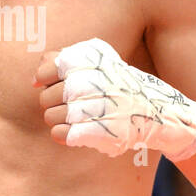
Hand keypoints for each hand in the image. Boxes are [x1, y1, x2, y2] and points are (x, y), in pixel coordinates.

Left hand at [34, 36, 195, 162]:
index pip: (51, 66)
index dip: (45, 76)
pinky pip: (61, 135)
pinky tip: (73, 131)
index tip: (51, 83)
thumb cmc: (122, 86)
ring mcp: (97, 108)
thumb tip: (36, 75)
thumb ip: (67, 60)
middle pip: (47, 96)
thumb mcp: (102, 63)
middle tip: (68, 104)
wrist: (159, 112)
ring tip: (73, 118)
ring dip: (57, 120)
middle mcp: (94, 82)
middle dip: (51, 102)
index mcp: (93, 62)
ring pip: (51, 116)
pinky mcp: (100, 132)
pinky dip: (62, 135)